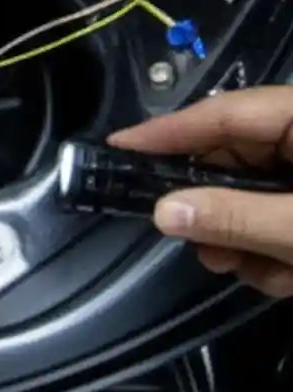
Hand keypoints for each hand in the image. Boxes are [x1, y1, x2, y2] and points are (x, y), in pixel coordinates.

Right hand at [109, 86, 292, 297]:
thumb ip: (235, 217)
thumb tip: (164, 212)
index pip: (224, 114)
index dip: (168, 132)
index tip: (116, 147)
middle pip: (236, 162)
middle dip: (218, 214)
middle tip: (202, 248)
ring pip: (253, 199)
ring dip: (249, 244)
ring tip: (267, 273)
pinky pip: (277, 220)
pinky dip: (277, 253)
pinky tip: (291, 277)